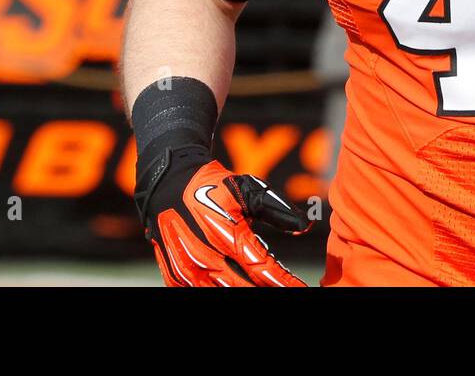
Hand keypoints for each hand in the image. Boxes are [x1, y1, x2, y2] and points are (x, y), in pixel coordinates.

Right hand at [135, 146, 312, 286]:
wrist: (169, 183)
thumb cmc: (214, 186)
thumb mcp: (248, 190)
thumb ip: (277, 210)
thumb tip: (305, 226)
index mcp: (226, 234)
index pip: (262, 268)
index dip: (283, 281)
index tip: (300, 287)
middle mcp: (206, 255)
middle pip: (241, 287)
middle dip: (265, 289)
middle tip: (285, 290)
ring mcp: (188, 268)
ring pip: (218, 292)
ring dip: (242, 291)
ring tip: (260, 289)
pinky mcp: (175, 274)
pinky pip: (196, 292)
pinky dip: (216, 291)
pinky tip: (232, 287)